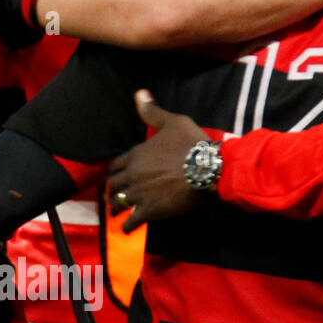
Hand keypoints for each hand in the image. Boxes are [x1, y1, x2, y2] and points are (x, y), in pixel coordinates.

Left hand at [107, 90, 209, 231]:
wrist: (210, 169)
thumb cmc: (192, 144)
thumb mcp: (173, 122)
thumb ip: (153, 112)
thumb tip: (139, 93)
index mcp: (136, 154)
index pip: (115, 165)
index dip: (114, 171)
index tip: (113, 176)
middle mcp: (133, 174)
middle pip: (114, 185)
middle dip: (112, 190)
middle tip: (112, 195)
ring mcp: (140, 193)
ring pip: (120, 202)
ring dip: (116, 207)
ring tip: (115, 212)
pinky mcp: (151, 210)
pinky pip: (133, 220)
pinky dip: (128, 225)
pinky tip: (128, 228)